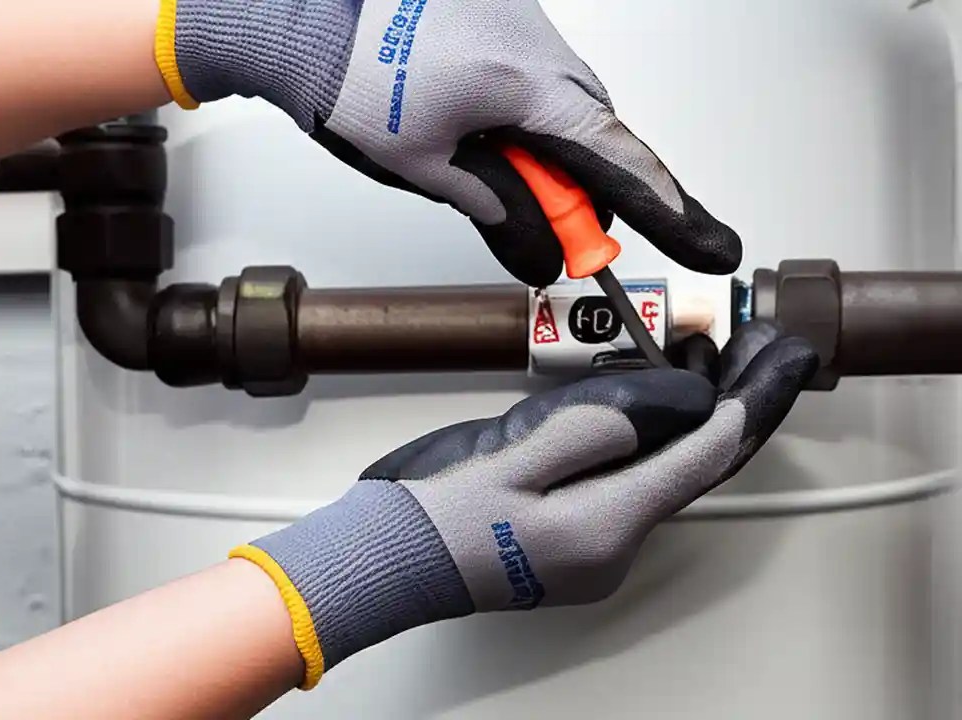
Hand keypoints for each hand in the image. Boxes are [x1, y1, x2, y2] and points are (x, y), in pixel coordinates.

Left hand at [154, 0, 740, 285]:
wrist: (313, 20)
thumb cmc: (356, 82)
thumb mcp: (428, 166)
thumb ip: (498, 208)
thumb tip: (543, 250)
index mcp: (527, 88)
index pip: (617, 163)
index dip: (669, 212)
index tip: (709, 243)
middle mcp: (543, 52)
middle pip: (598, 140)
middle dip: (588, 195)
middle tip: (566, 240)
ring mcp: (529, 33)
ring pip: (572, 114)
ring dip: (553, 158)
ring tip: (495, 174)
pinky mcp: (512, 27)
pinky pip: (547, 85)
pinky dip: (534, 124)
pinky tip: (489, 136)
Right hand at [229, 321, 816, 688]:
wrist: (390, 559)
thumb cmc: (436, 512)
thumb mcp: (517, 453)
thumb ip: (602, 424)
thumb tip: (676, 399)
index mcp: (605, 525)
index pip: (702, 457)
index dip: (746, 401)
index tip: (773, 356)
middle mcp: (613, 547)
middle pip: (697, 466)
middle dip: (738, 405)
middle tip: (770, 352)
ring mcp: (597, 549)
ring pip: (669, 474)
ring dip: (699, 419)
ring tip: (724, 360)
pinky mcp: (577, 541)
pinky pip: (637, 484)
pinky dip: (660, 441)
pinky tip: (661, 403)